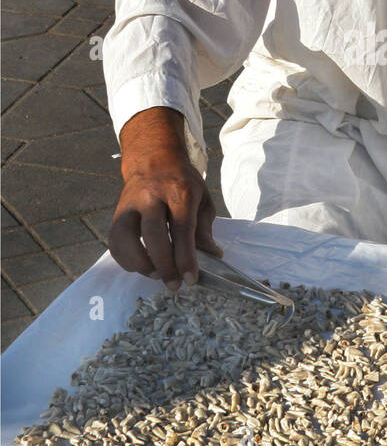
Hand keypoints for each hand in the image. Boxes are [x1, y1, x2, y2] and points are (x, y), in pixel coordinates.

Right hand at [109, 108, 221, 290]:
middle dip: (164, 264)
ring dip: (140, 264)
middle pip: (153, 234)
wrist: (153, 160)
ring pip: (126, 238)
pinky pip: (114, 242)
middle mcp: (150, 196)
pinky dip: (126, 260)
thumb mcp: (202, 199)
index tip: (190, 279)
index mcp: (178, 192)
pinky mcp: (116, 214)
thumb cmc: (182, 183)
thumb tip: (213, 255)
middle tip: (174, 285)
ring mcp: (129, 205)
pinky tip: (141, 266)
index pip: (182, 228)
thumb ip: (205, 228)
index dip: (185, 257)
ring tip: (157, 275)